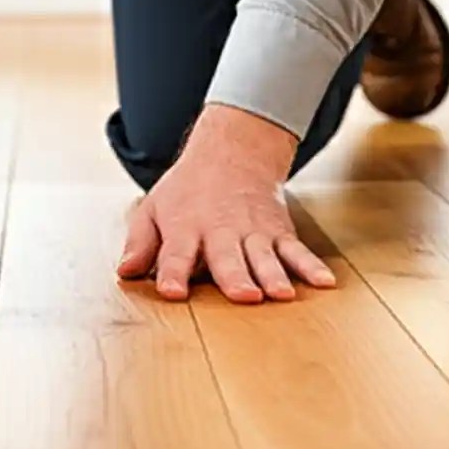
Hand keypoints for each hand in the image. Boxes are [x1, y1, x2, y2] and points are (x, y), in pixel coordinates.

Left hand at [116, 104, 336, 302]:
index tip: (172, 292)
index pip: (176, 254)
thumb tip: (124, 272)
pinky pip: (296, 251)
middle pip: (227, 258)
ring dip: (273, 275)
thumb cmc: (187, 190)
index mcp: (186, 228)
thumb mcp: (154, 209)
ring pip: (264, 257)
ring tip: (282, 295)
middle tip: (244, 296)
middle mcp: (221, 231)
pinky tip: (324, 283)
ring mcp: (253, 232)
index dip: (173, 273)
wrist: (232, 152)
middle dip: (236, 278)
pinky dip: (310, 266)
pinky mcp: (278, 232)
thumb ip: (140, 243)